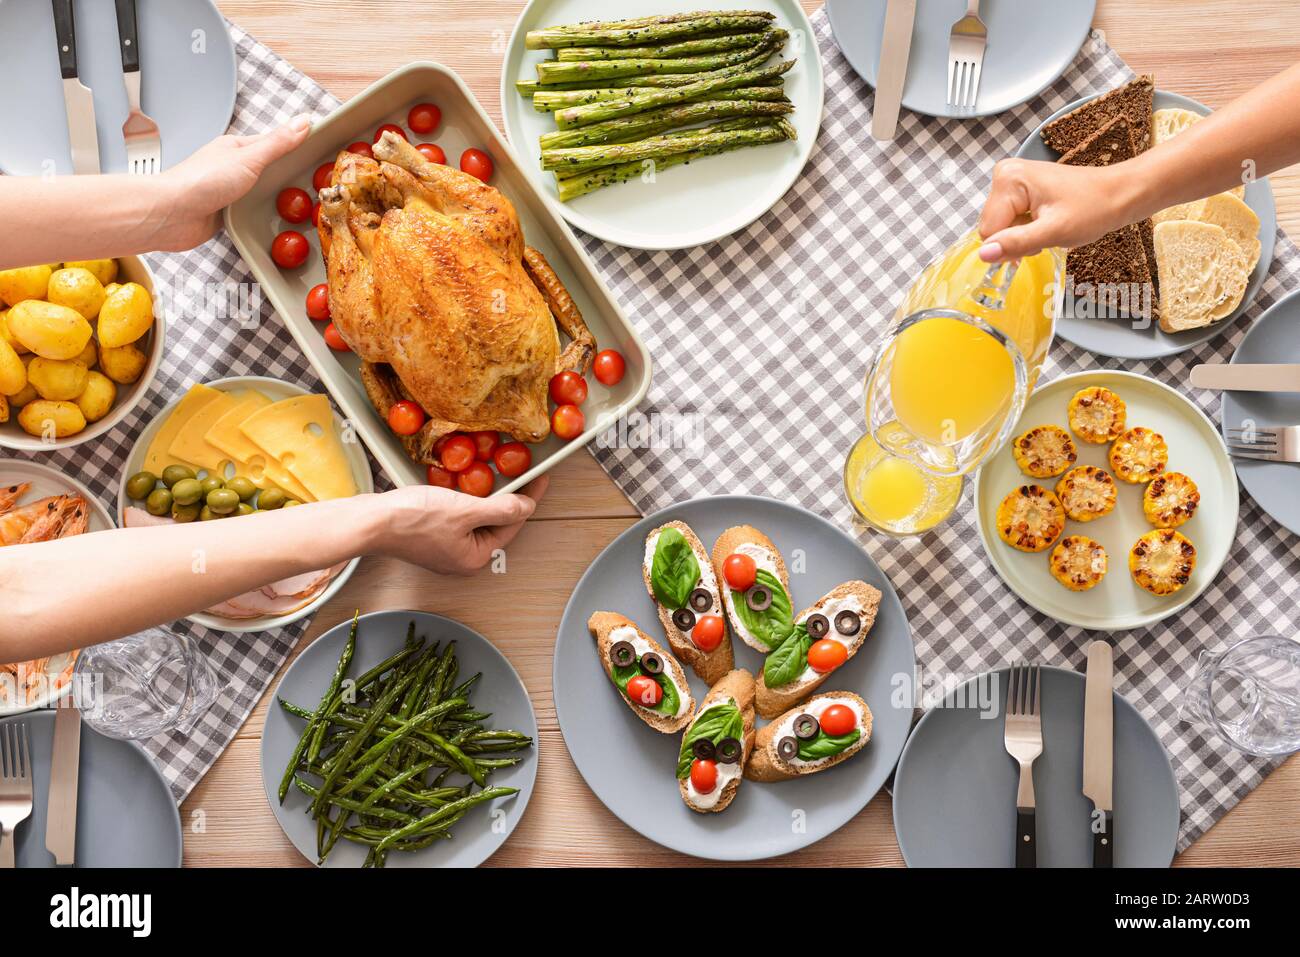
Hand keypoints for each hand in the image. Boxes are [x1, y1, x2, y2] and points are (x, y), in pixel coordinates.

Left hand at [156, 115, 313, 250]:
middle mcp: (232, 168)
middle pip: (270, 169)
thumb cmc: (201, 182)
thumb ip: (278, 143)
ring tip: (304, 205)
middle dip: (290, 175)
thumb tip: (304, 121)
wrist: (170, 215)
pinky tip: (276, 220)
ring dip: (277, 198)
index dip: (296, 145)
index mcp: (236, 148)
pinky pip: (252, 213)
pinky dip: (264, 216)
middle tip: (319, 183)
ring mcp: (229, 192)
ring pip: (262, 193)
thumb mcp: (248, 158)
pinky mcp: (226, 214)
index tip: (320, 150)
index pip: (274, 143)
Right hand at [371, 477, 548, 574]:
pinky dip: (463, 500)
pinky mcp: (429, 536)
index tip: (540, 477)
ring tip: (494, 473)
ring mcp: (444, 549)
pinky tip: (463, 482)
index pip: (512, 524)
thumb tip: (528, 507)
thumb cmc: (414, 518)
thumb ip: (500, 509)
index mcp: (475, 557)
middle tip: (518, 471)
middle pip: (494, 523)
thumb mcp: (465, 510)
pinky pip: (456, 517)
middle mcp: (462, 558)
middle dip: (506, 497)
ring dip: (484, 496)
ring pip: (474, 519)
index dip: (528, 498)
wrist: (369, 521)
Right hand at [976, 157, 1137, 262]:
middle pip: (992, 226)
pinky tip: (1047, 222)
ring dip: (1023, 235)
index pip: (988, 229)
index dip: (1010, 244)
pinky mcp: (1020, 187)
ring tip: (1049, 227)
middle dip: (1016, 238)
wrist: (1120, 194)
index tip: (1038, 242)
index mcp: (1008, 179)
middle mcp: (1005, 174)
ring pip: (1001, 226)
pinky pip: (1011, 219)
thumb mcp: (1054, 231)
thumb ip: (1016, 243)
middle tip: (1046, 234)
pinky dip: (1027, 228)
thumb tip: (983, 255)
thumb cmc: (1093, 209)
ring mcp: (1012, 180)